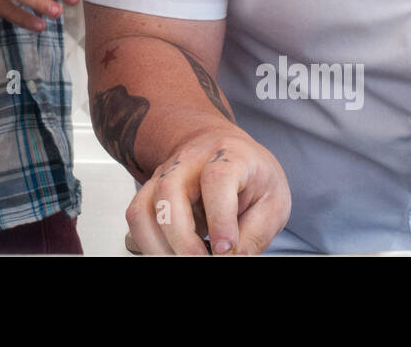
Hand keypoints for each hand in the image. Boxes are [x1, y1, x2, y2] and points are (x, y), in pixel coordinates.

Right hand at [124, 126, 290, 255]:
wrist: (225, 150)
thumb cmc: (251, 175)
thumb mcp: (273, 202)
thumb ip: (255, 233)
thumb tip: (232, 258)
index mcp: (229, 156)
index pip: (217, 178)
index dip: (220, 217)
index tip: (225, 248)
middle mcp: (189, 161)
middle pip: (169, 191)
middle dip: (182, 239)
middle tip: (201, 261)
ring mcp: (164, 175)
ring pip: (143, 208)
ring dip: (159, 247)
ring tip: (184, 261)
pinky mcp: (150, 192)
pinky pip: (137, 220)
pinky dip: (149, 245)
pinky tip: (171, 254)